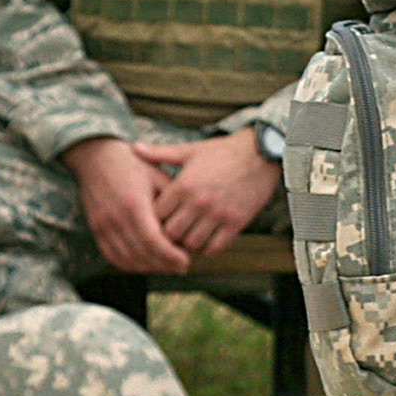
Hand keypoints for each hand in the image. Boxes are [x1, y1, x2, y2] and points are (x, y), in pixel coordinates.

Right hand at [64, 135, 190, 272]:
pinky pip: (111, 255)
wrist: (98, 157)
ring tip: (167, 267)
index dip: (170, 256)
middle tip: (182, 267)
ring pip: (125, 259)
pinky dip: (128, 264)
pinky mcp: (95, 228)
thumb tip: (190, 224)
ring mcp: (102, 225)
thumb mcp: (159, 176)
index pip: (153, 241)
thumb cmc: (135, 164)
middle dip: (163, 265)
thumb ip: (172, 200)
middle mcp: (115, 218)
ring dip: (147, 267)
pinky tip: (145, 263)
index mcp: (134, 204)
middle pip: (140, 254)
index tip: (186, 261)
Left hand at [133, 130, 280, 255]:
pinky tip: (207, 238)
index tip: (158, 217)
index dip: (153, 219)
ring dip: (187, 243)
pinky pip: (215, 248)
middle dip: (168, 234)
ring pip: (191, 243)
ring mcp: (219, 214)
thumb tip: (134, 148)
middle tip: (171, 231)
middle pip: (171, 233)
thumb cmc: (224, 151)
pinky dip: (207, 248)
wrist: (262, 152)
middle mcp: (199, 201)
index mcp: (184, 184)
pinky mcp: (236, 222)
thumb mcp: (190, 150)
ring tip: (188, 235)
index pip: (156, 215)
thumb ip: (160, 153)